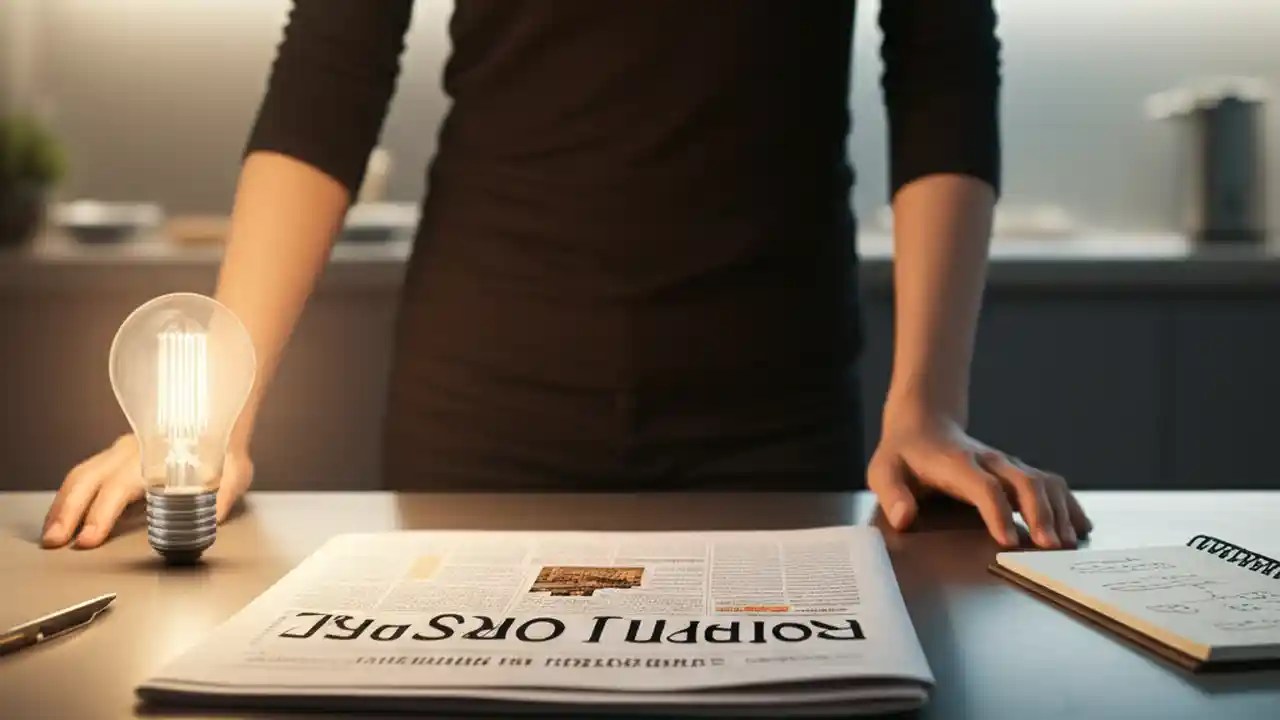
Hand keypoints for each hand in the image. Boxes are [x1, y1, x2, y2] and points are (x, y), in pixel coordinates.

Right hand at [42, 434, 254, 548]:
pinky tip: (60, 517)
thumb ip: (223, 494)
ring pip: (81, 475)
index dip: (102, 513)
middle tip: (56, 542)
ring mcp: (120, 452)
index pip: (121, 486)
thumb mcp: (234, 471)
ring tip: (50, 535)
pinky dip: (68, 497)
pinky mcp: (116, 457)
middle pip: (89, 479)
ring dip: (62, 506)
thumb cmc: (225, 447)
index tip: (89, 538)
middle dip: (69, 513)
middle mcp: (133, 451)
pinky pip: (85, 473)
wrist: (220, 416)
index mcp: (158, 455)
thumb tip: (211, 518)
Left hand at [868, 406, 1091, 548]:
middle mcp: (989, 461)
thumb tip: (904, 518)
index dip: (998, 513)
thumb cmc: (903, 455)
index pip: (983, 487)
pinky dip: (1068, 504)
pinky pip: (1051, 483)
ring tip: (1069, 543)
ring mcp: (1007, 465)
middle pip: (1024, 483)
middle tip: (1051, 547)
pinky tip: (1080, 526)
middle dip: (1041, 514)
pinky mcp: (1017, 471)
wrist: (924, 424)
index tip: (1009, 541)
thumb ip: (892, 494)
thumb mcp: (884, 471)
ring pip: (1043, 482)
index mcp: (957, 464)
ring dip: (1059, 511)